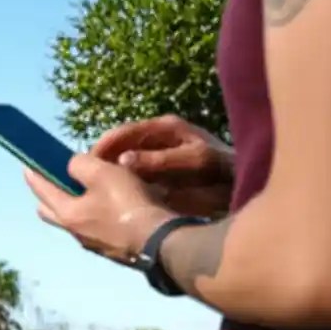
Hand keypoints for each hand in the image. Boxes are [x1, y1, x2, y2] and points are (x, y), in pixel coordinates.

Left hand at [25, 154, 177, 265]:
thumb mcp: (102, 173)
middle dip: (49, 193)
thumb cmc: (128, 204)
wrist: (160, 242)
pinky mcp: (112, 249)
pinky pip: (95, 227)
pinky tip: (111, 206)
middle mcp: (75, 231)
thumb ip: (80, 164)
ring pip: (75, 220)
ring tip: (88, 188)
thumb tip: (71, 166)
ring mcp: (93, 243)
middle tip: (56, 177)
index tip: (28, 164)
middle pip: (52, 210)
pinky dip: (95, 214)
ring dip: (75, 204)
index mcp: (66, 213)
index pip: (41, 190)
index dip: (34, 173)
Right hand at [91, 115, 234, 217]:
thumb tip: (123, 160)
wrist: (246, 189)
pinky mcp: (157, 178)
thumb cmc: (225, 170)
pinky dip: (121, 189)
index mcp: (165, 129)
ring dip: (109, 178)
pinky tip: (113, 201)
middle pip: (119, 148)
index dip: (104, 146)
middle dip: (101, 163)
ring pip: (122, 166)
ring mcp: (156, 159)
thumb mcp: (194, 162)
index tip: (87, 163)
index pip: (124, 132)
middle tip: (84, 181)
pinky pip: (131, 181)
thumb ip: (160, 161)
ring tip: (93, 193)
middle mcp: (157, 141)